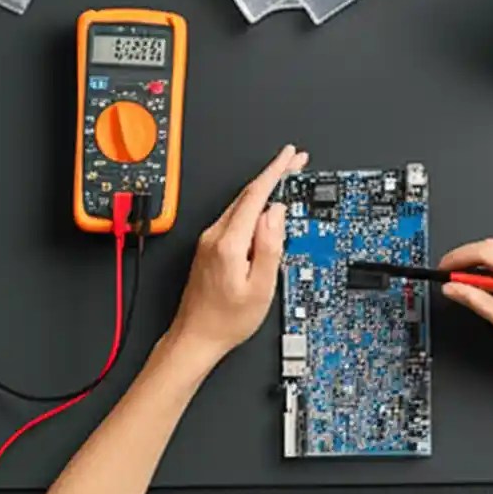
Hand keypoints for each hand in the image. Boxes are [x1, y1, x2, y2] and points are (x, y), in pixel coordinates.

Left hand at [166, 145, 308, 366]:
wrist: (195, 337)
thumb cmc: (226, 320)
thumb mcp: (260, 287)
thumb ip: (270, 246)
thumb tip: (276, 213)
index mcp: (228, 243)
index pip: (255, 196)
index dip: (275, 171)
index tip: (291, 156)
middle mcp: (215, 236)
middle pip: (248, 195)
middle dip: (273, 174)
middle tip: (296, 162)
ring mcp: (209, 241)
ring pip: (241, 205)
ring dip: (264, 190)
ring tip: (286, 183)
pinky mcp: (209, 247)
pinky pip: (235, 218)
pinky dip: (254, 207)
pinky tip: (266, 210)